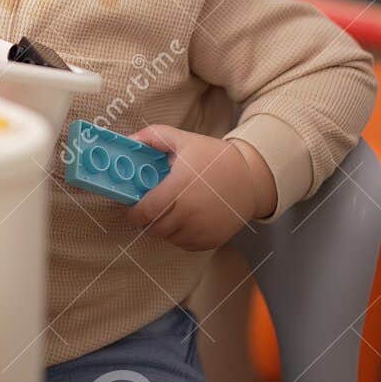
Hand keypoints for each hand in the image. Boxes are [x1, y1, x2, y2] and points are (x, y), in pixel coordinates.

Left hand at [126, 125, 277, 250]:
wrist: (250, 178)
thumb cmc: (214, 158)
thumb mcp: (183, 140)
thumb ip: (153, 137)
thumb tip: (130, 140)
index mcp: (179, 188)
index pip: (146, 211)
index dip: (134, 212)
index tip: (133, 207)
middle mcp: (190, 212)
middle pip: (154, 228)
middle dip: (147, 219)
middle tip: (151, 207)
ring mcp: (201, 229)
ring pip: (168, 237)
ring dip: (163, 227)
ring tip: (170, 210)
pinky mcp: (211, 240)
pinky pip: (184, 244)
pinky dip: (179, 235)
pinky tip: (185, 218)